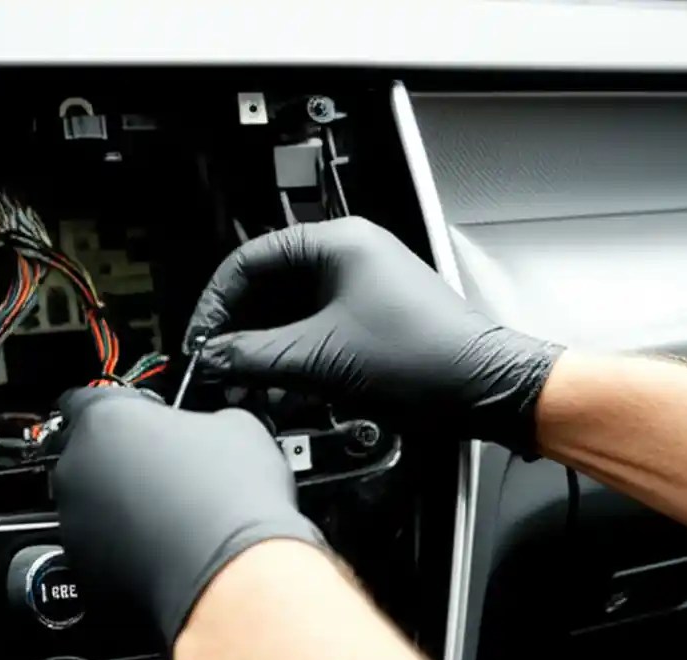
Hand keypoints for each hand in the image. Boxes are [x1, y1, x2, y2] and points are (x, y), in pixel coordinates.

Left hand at [50, 387, 322, 644]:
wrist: (234, 577)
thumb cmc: (234, 500)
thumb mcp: (237, 427)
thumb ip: (201, 419)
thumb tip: (205, 429)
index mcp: (106, 419)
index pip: (82, 397)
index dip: (115, 407)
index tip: (133, 416)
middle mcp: (77, 469)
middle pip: (87, 454)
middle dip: (120, 460)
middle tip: (165, 468)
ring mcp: (75, 524)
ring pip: (91, 504)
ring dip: (120, 506)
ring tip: (171, 514)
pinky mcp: (85, 571)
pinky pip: (100, 549)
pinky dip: (124, 548)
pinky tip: (166, 547)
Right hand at [186, 217, 562, 455]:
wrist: (485, 389)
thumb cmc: (427, 357)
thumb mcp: (321, 358)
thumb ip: (255, 356)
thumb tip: (213, 357)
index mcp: (339, 243)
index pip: (251, 260)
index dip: (218, 302)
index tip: (201, 338)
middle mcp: (350, 257)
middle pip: (269, 288)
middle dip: (240, 331)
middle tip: (217, 365)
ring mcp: (361, 290)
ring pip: (291, 315)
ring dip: (264, 351)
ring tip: (244, 383)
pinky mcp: (371, 323)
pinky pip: (315, 334)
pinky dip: (292, 360)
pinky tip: (277, 389)